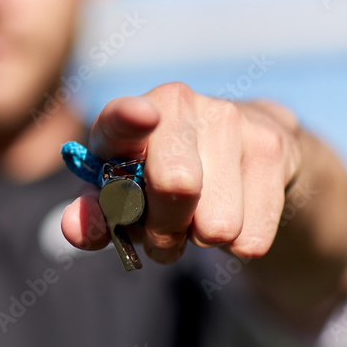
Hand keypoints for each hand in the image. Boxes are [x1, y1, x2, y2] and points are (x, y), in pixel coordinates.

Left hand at [61, 83, 303, 263]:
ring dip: (202, 240)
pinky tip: (235, 210)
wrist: (238, 151)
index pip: (123, 118)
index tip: (144, 117)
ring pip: (216, 226)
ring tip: (199, 217)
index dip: (130, 119)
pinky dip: (239, 243)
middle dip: (165, 230)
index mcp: (128, 117)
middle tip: (164, 228)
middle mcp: (178, 103)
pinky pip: (251, 238)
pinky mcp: (273, 145)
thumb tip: (73, 229)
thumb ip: (94, 214)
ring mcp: (230, 118)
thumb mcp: (121, 195)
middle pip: (176, 187)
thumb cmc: (160, 176)